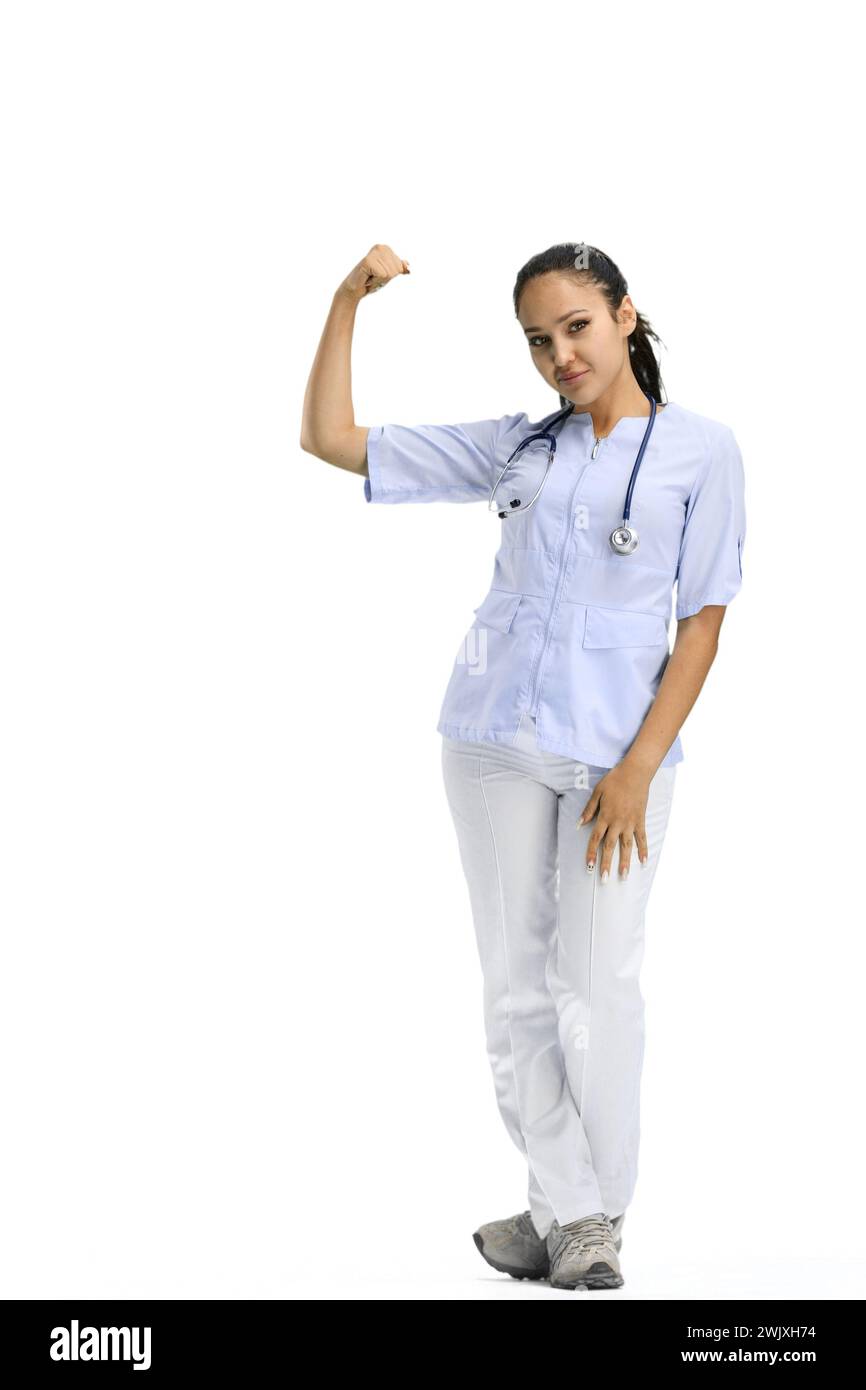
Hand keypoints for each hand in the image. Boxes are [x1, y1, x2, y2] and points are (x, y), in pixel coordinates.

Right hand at [336, 243, 409, 301]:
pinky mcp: (369, 261)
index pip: (401, 266)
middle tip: (374, 276)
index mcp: (386, 248)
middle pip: (397, 269)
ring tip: (371, 277)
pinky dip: (376, 281)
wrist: (355, 288)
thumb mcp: (388, 274)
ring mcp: (374, 253)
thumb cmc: (371, 280)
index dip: (391, 275)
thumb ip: (399, 268)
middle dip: (387, 278)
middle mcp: (381, 247)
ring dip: (380, 280)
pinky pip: (383, 275)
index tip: (379, 274)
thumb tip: (408, 265)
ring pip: (390, 273)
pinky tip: (368, 278)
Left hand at [576, 761, 651, 880]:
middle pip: (610, 846)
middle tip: (603, 879)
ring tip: (623, 876)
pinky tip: (643, 862)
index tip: (589, 866)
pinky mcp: (641, 820)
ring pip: (627, 846)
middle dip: (606, 864)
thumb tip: (579, 824)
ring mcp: (631, 822)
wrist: (635, 772)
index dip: (591, 853)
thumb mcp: (597, 792)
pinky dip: (643, 850)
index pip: (596, 838)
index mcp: (605, 816)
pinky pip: (642, 838)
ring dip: (625, 862)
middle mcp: (618, 822)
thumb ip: (589, 810)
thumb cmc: (614, 780)